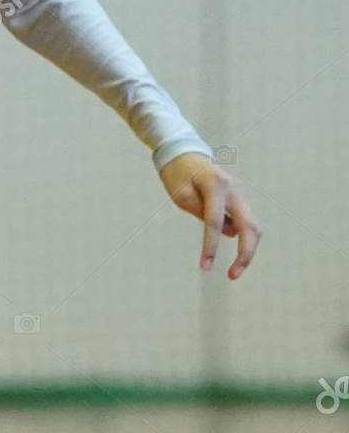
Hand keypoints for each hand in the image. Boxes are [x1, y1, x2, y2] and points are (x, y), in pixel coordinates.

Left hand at [159, 152, 261, 280]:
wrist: (186, 156)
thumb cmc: (179, 176)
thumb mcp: (181, 195)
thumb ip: (202, 213)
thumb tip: (230, 233)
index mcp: (216, 185)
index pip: (215, 222)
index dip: (210, 246)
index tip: (204, 267)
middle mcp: (235, 190)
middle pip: (250, 226)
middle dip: (245, 253)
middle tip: (233, 276)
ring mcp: (241, 195)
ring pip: (253, 226)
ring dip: (247, 250)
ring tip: (234, 272)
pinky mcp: (241, 201)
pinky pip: (246, 224)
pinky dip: (244, 241)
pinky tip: (236, 257)